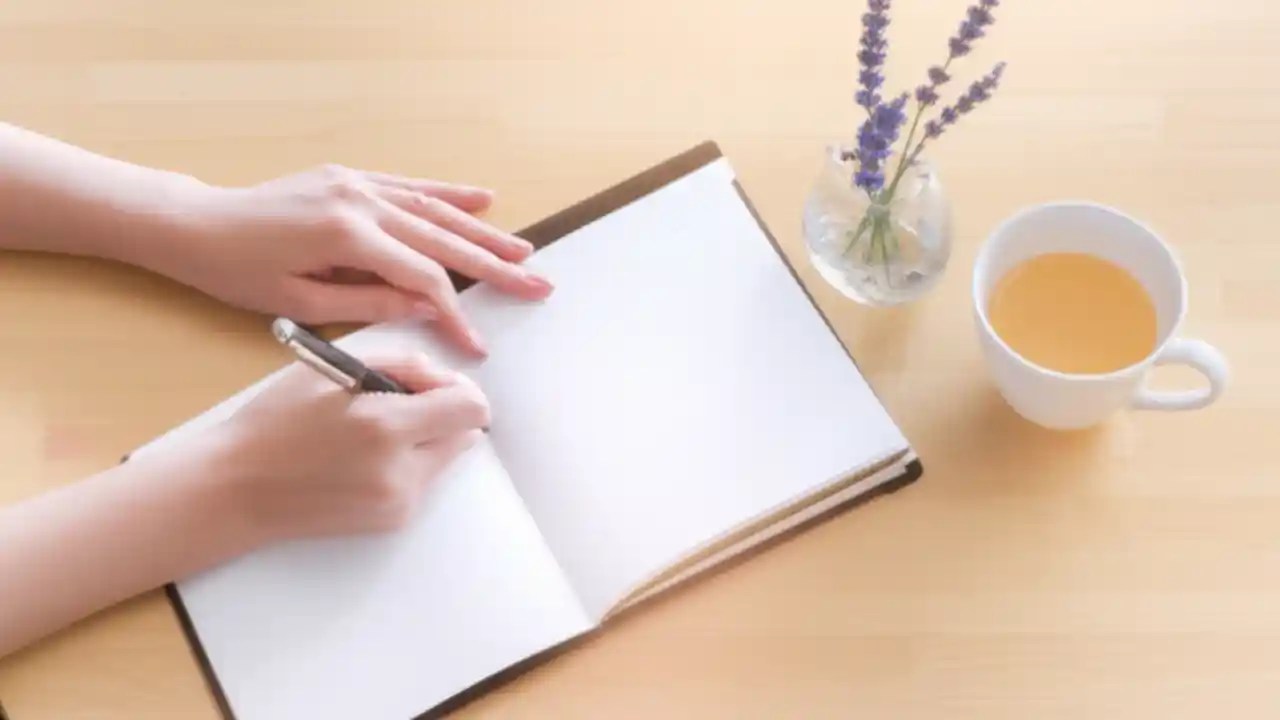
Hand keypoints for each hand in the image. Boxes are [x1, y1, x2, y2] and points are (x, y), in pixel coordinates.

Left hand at [166, 165, 553, 354]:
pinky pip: (410, 186)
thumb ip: (368, 303)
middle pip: (442, 239)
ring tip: (524, 252)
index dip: (453, 313)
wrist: (198, 226)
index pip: (420, 278)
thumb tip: (425, 307)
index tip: (475, 345)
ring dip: (484, 231)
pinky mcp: (350, 178)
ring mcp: (357, 184)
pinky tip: (485, 197)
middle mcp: (360, 201)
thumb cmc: (238, 273)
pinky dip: (449, 193)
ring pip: (435, 210)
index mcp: (346, 236)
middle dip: (494, 266)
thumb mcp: (300, 304)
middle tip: (537, 285)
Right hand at [213, 353, 489, 540]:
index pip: (470, 409)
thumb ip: (398, 364)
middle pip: (466, 434)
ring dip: (427, 439)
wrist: (237, 489)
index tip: (435, 384)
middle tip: (402, 403)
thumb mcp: (331, 371)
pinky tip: (366, 458)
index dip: (460, 390)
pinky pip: (424, 481)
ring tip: (375, 431)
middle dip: (444, 413)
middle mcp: (400, 470)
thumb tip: (441, 377)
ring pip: (447, 458)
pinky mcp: (392, 521)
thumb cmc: (276, 422)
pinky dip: (409, 464)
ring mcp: (399, 502)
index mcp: (385, 425)